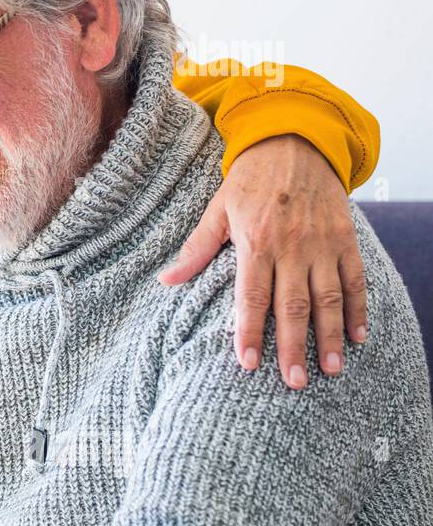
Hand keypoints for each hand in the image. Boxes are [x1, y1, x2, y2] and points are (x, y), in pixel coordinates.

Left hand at [159, 134, 366, 388]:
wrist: (295, 143)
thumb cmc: (249, 180)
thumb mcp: (217, 209)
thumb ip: (196, 248)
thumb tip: (166, 280)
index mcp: (256, 242)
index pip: (251, 296)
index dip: (250, 331)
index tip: (248, 363)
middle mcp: (292, 247)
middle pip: (293, 305)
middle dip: (293, 346)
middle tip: (294, 382)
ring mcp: (323, 244)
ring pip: (329, 298)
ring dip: (330, 336)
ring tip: (329, 370)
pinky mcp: (345, 239)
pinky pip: (354, 279)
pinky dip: (359, 309)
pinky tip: (358, 337)